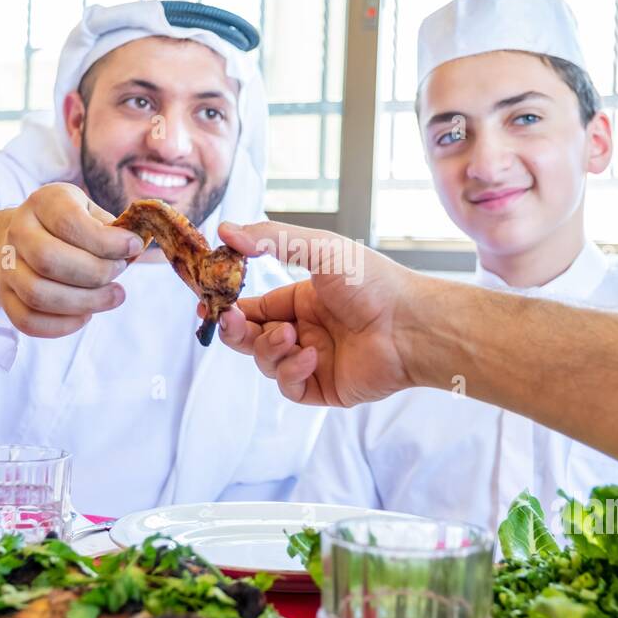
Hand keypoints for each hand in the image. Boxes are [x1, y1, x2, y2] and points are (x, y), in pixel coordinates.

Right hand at [0, 183, 144, 337]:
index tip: (133, 247)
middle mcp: (18, 231)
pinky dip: (62, 325)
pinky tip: (86, 315)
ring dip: (84, 302)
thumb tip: (136, 248)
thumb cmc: (72, 227)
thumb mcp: (92, 213)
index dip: (105, 241)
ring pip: (37, 294)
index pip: (68, 222)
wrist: (28, 238)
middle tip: (120, 273)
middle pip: (48, 260)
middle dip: (95, 273)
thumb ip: (113, 229)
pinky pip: (27, 320)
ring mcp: (7, 266)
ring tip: (114, 296)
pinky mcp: (6, 297)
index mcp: (43, 202)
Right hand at [211, 221, 424, 406]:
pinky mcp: (323, 387)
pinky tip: (311, 355)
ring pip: (266, 361)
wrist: (410, 324)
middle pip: (251, 337)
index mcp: (302, 299)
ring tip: (291, 336)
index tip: (207, 304)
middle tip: (228, 322)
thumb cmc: (372, 282)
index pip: (253, 305)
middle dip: (236, 331)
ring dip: (269, 348)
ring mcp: (313, 359)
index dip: (228, 307)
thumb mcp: (320, 249)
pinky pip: (288, 385)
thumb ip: (272, 239)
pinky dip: (291, 370)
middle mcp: (305, 329)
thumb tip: (225, 230)